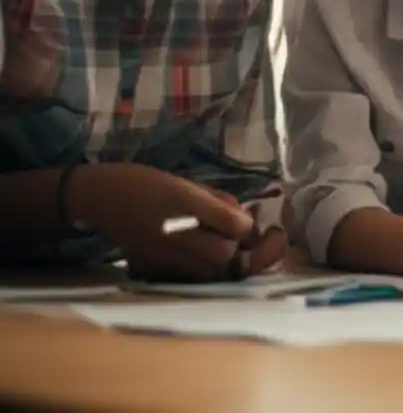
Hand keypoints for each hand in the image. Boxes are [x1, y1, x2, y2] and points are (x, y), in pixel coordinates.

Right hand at [72, 164, 255, 281]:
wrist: (100, 198)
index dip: (246, 226)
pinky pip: (189, 276)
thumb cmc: (146, 183)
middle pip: (224, 254)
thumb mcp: (187, 183)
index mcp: (187, 204)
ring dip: (219, 261)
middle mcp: (176, 233)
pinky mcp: (152, 269)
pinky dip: (199, 269)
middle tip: (227, 236)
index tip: (242, 221)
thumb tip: (245, 219)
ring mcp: (162, 255)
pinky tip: (194, 255)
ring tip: (211, 245)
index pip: (234, 226)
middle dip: (233, 246)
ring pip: (209, 271)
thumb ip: (219, 202)